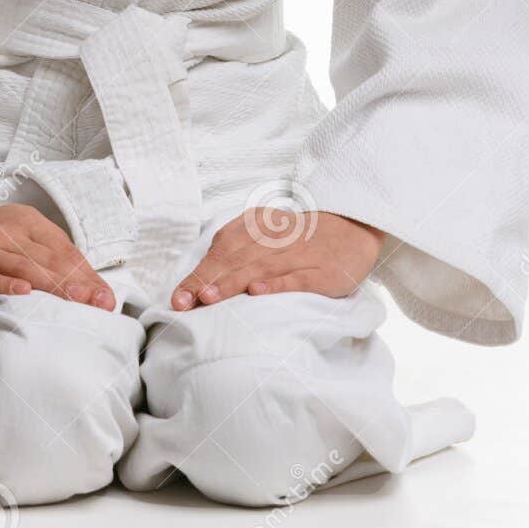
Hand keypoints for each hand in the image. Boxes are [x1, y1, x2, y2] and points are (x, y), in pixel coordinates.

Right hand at [0, 200, 116, 309]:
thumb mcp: (18, 234)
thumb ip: (47, 253)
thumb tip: (86, 281)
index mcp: (28, 221)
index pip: (64, 250)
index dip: (87, 275)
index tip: (107, 298)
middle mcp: (9, 232)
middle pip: (49, 260)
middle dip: (78, 283)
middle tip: (101, 305)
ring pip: (24, 267)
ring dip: (53, 284)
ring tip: (77, 300)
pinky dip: (5, 284)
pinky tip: (23, 293)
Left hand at [170, 208, 384, 309]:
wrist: (351, 226)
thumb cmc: (300, 238)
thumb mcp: (266, 234)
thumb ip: (236, 251)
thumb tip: (200, 281)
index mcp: (256, 227)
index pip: (220, 250)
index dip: (198, 273)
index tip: (177, 298)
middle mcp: (273, 239)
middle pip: (234, 260)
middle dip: (206, 281)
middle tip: (184, 301)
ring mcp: (297, 254)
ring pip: (259, 267)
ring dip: (232, 282)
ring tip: (209, 297)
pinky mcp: (321, 271)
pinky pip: (295, 278)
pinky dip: (276, 285)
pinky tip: (257, 293)